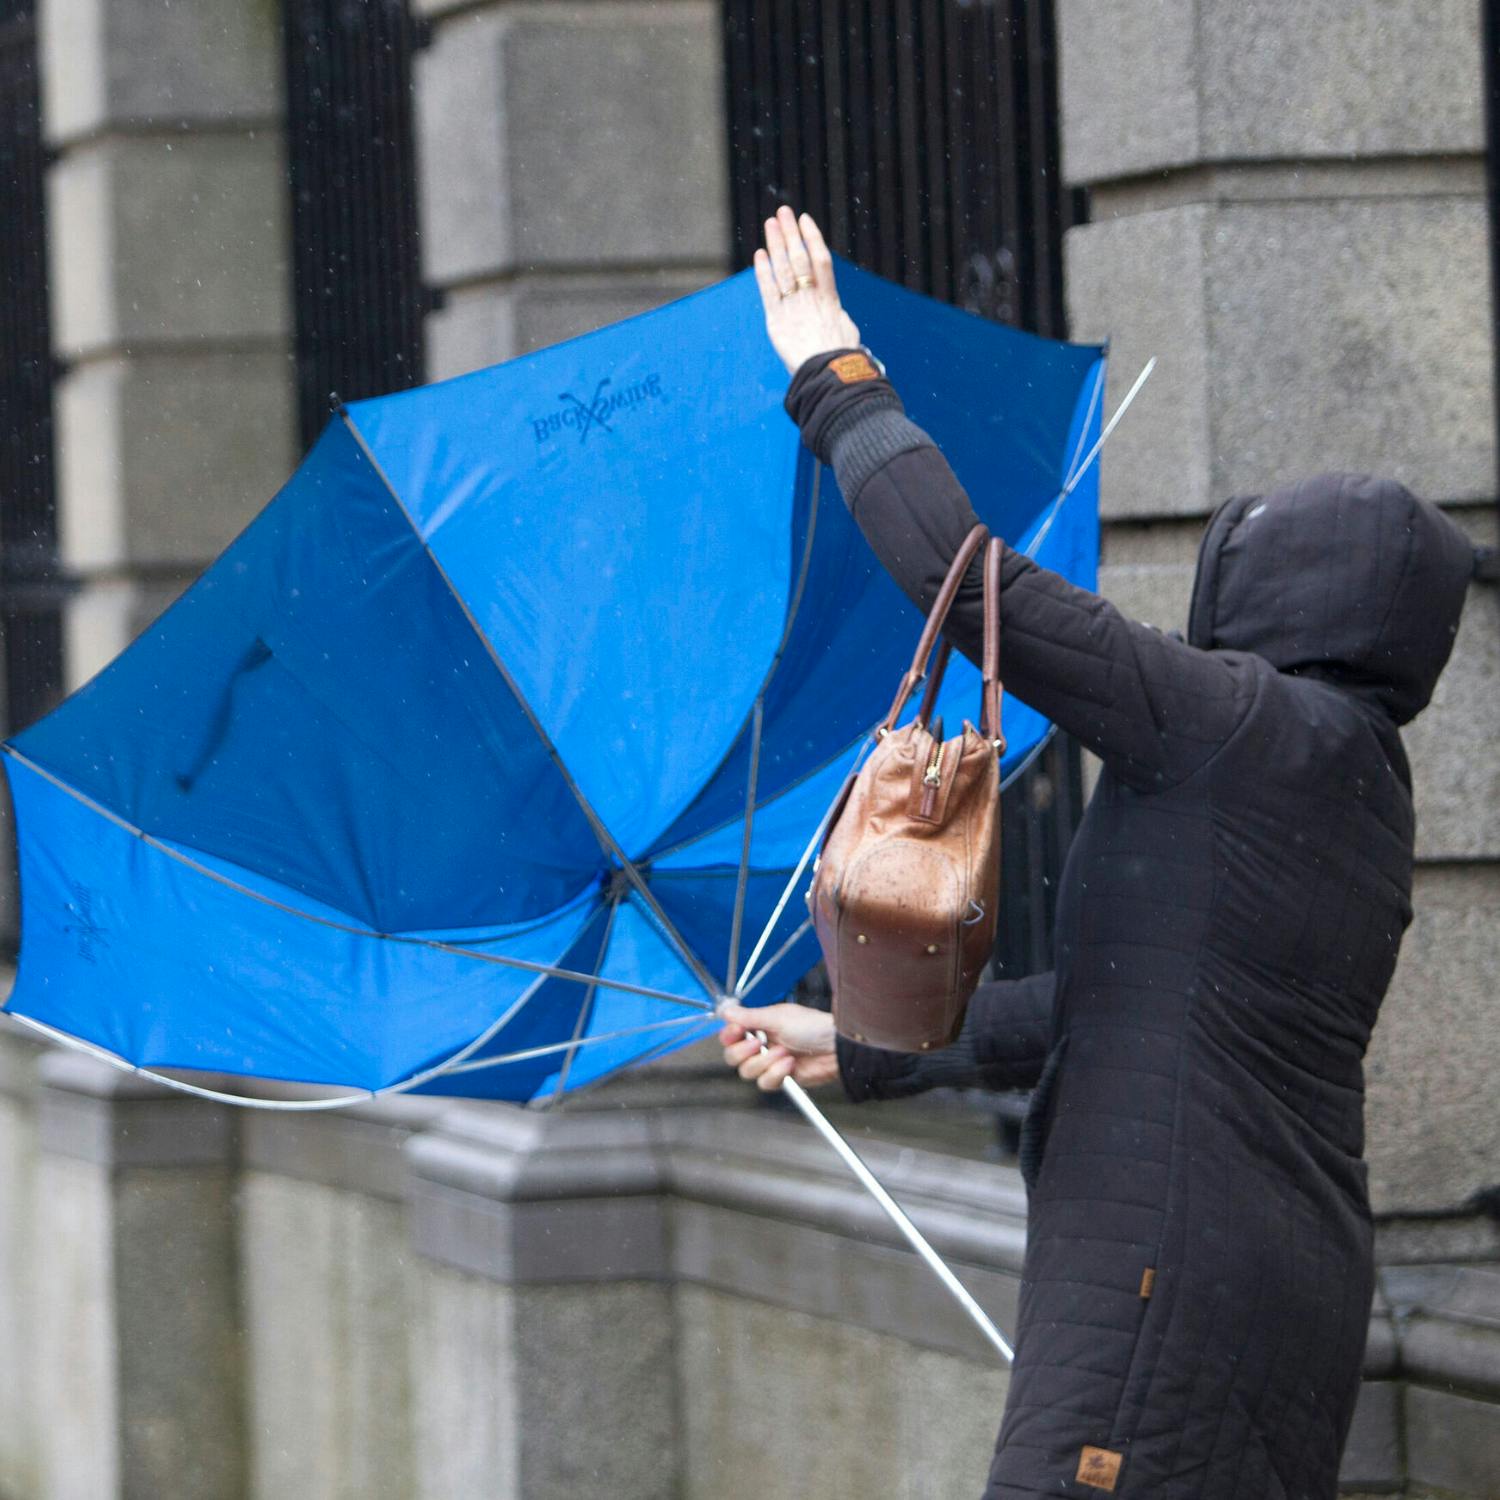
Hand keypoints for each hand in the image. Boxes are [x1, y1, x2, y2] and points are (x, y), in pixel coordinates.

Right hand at [718, 1000, 839, 1092]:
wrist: (836, 1047)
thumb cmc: (813, 1026)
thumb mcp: (778, 1017)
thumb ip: (750, 1017)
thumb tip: (726, 1011)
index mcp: (759, 1026)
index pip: (731, 1035)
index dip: (729, 1035)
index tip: (737, 1031)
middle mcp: (761, 1045)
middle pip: (733, 1057)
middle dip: (744, 1052)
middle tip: (759, 1043)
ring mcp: (770, 1062)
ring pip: (748, 1072)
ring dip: (766, 1063)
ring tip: (784, 1052)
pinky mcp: (780, 1078)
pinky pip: (765, 1083)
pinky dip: (777, 1073)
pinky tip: (790, 1064)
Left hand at [753, 206, 861, 374]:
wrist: (828, 374)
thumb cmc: (841, 360)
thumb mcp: (848, 333)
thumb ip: (839, 318)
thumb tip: (838, 315)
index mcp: (830, 300)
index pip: (821, 261)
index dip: (813, 238)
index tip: (805, 221)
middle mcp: (810, 298)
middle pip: (800, 258)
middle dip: (791, 233)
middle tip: (784, 212)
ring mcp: (793, 308)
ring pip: (784, 269)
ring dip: (776, 244)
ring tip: (771, 223)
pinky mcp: (777, 321)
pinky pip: (769, 291)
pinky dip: (763, 272)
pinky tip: (760, 254)